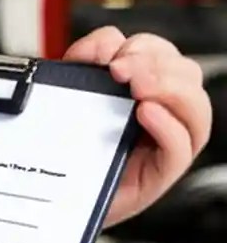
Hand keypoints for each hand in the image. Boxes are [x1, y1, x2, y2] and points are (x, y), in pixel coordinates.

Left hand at [63, 27, 211, 227]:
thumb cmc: (64, 146)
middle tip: (120, 69)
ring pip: (196, 110)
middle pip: (188, 76)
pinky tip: (145, 113)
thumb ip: (83, 63)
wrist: (47, 197)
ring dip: (168, 89)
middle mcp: (162, 116)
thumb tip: (103, 45)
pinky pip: (180, 150)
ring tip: (137, 87)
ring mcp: (163, 146)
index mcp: (144, 91)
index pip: (166, 56)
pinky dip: (168, 126)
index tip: (111, 54)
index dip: (144, 47)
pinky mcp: (158, 176)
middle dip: (155, 64)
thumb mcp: (68, 94)